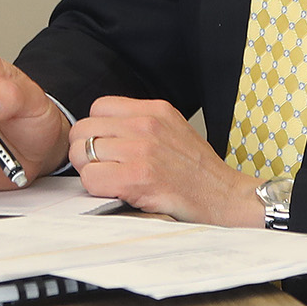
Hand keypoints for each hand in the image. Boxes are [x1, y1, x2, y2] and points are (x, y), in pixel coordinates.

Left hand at [67, 96, 262, 226]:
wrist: (224, 198)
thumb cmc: (198, 171)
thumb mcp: (174, 129)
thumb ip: (141, 123)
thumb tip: (104, 130)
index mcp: (155, 110)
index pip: (98, 107)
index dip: (97, 129)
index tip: (106, 146)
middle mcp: (146, 125)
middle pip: (83, 129)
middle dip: (86, 150)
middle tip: (103, 167)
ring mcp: (141, 151)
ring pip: (82, 153)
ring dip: (89, 170)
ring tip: (110, 180)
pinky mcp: (137, 179)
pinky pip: (91, 177)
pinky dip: (96, 187)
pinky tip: (116, 191)